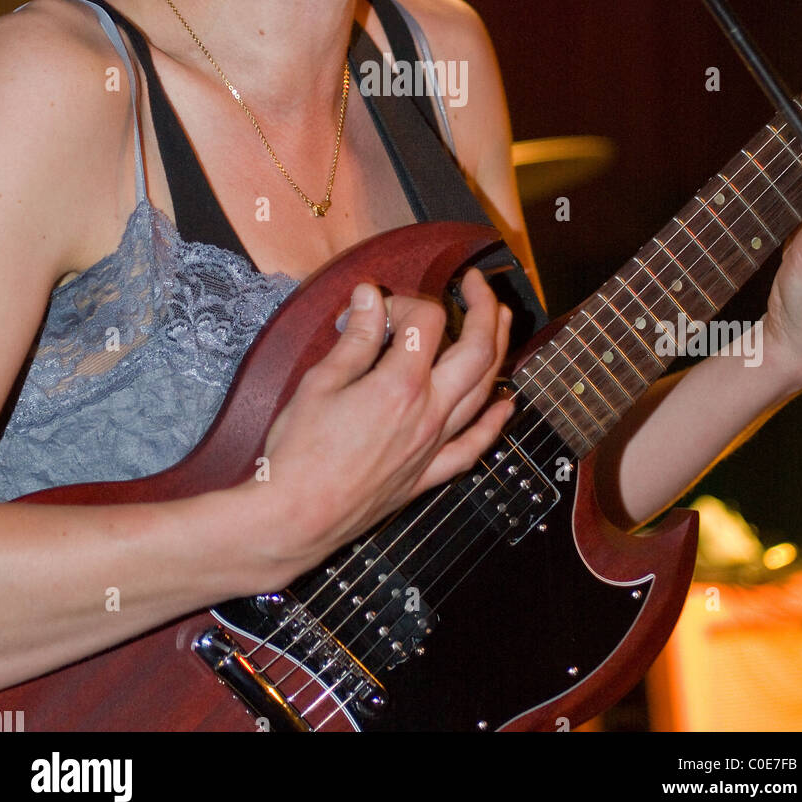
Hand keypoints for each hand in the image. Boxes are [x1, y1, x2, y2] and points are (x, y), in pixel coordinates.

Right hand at [239, 267, 513, 580]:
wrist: (295, 517)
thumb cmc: (299, 453)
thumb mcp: (320, 383)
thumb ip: (356, 338)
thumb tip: (370, 296)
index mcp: (400, 384)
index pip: (427, 321)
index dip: (406, 300)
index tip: (381, 304)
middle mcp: (428, 412)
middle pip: (477, 350)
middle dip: (482, 308)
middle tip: (476, 283)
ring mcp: (432, 445)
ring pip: (484, 391)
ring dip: (498, 350)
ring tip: (500, 320)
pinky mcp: (427, 474)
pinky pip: (473, 446)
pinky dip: (494, 423)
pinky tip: (505, 405)